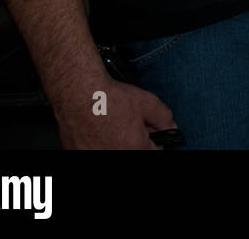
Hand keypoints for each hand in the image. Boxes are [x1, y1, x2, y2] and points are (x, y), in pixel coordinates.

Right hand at [53, 74, 175, 149]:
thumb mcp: (147, 102)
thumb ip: (164, 118)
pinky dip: (99, 143)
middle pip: (133, 152)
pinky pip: (96, 150)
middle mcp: (113, 156)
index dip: (155, 141)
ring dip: (117, 143)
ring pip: (114, 151)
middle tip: (129, 126)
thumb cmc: (108, 97)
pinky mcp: (78, 154)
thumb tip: (171, 128)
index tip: (150, 133)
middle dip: (135, 141)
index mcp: (134, 148)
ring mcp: (94, 156)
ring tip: (112, 126)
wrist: (76, 92)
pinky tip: (98, 129)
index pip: (154, 153)